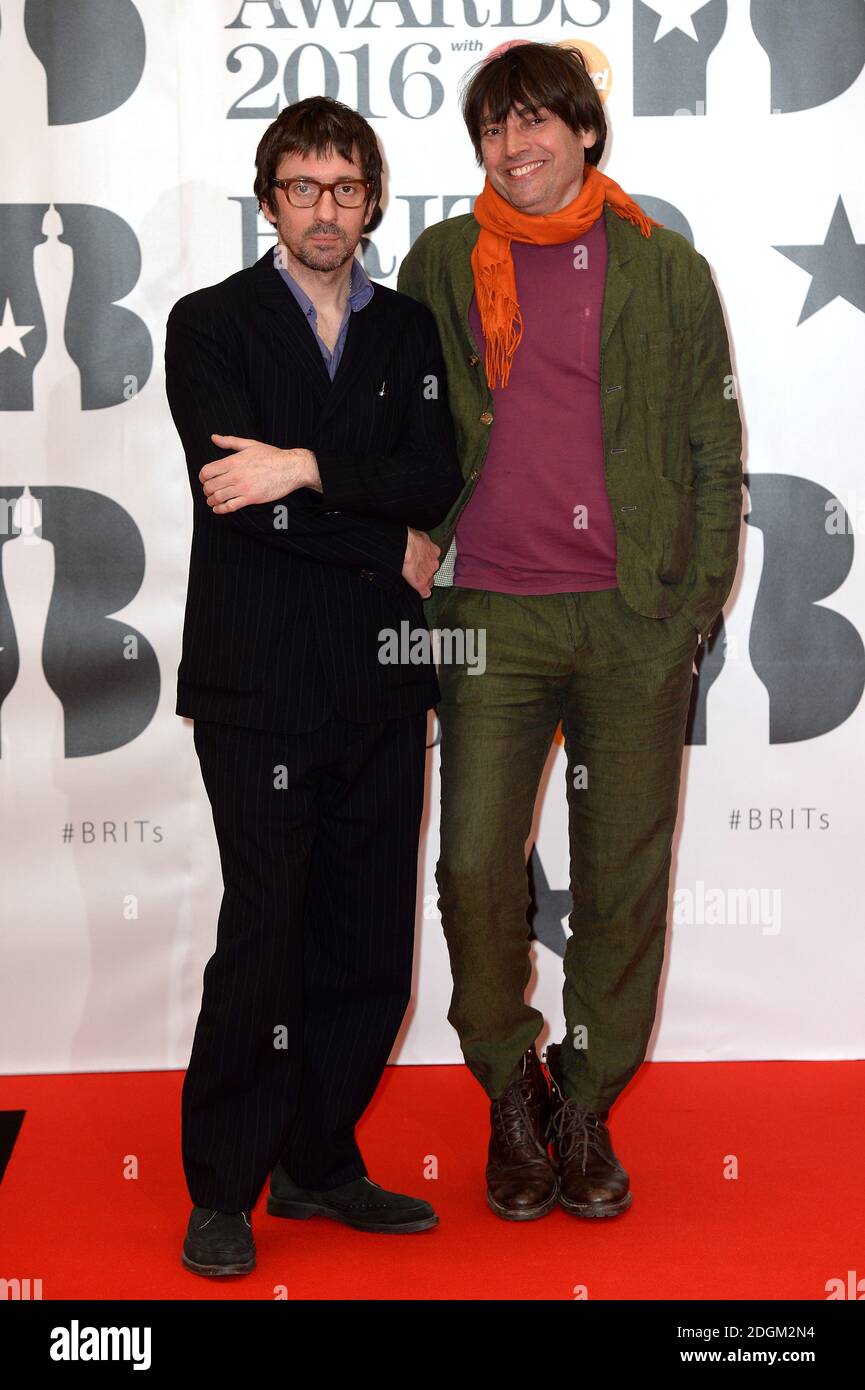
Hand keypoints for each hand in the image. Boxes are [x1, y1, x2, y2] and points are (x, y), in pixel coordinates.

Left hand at [200, 436, 320, 512]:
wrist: (291, 468)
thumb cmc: (272, 456)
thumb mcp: (250, 444)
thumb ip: (230, 442)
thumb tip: (214, 438)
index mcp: (233, 461)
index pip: (207, 471)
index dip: (202, 477)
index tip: (205, 479)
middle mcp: (236, 475)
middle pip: (210, 486)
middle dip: (206, 490)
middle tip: (209, 491)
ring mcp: (243, 487)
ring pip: (218, 497)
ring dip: (211, 501)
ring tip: (212, 501)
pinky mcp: (251, 498)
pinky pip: (230, 506)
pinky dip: (221, 509)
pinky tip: (219, 509)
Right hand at [402, 527, 440, 597]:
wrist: (405, 546)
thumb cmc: (408, 538)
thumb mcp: (418, 535)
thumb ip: (420, 540)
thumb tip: (415, 539)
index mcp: (434, 550)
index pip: (432, 559)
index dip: (426, 561)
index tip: (420, 562)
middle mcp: (434, 563)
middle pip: (432, 570)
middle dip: (425, 571)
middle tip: (415, 570)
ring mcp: (429, 574)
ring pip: (430, 581)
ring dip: (424, 581)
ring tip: (415, 580)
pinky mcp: (422, 583)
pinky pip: (425, 593)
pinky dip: (422, 594)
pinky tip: (419, 594)